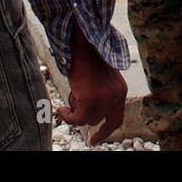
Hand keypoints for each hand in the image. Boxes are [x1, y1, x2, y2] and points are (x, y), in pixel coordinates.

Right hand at [58, 21, 126, 144]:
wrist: (82, 40)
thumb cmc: (86, 55)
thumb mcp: (99, 76)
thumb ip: (100, 93)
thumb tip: (89, 117)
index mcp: (120, 90)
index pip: (116, 119)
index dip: (105, 132)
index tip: (93, 140)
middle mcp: (116, 96)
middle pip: (97, 120)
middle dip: (83, 112)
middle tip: (73, 99)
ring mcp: (104, 98)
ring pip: (85, 120)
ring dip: (74, 108)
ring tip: (72, 91)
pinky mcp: (90, 99)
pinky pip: (76, 119)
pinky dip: (67, 116)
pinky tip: (61, 108)